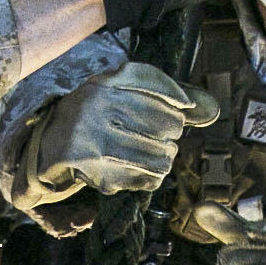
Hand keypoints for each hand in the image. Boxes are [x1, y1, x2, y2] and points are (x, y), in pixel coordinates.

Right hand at [30, 64, 219, 198]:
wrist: (53, 140)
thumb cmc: (97, 110)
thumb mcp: (124, 88)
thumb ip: (168, 94)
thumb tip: (212, 110)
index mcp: (107, 83)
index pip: (168, 99)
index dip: (177, 112)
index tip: (169, 117)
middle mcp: (99, 109)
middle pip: (170, 128)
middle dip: (170, 136)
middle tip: (156, 138)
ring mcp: (96, 144)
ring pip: (161, 159)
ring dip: (163, 159)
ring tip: (150, 154)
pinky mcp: (97, 174)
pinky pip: (146, 180)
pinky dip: (150, 177)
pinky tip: (137, 168)